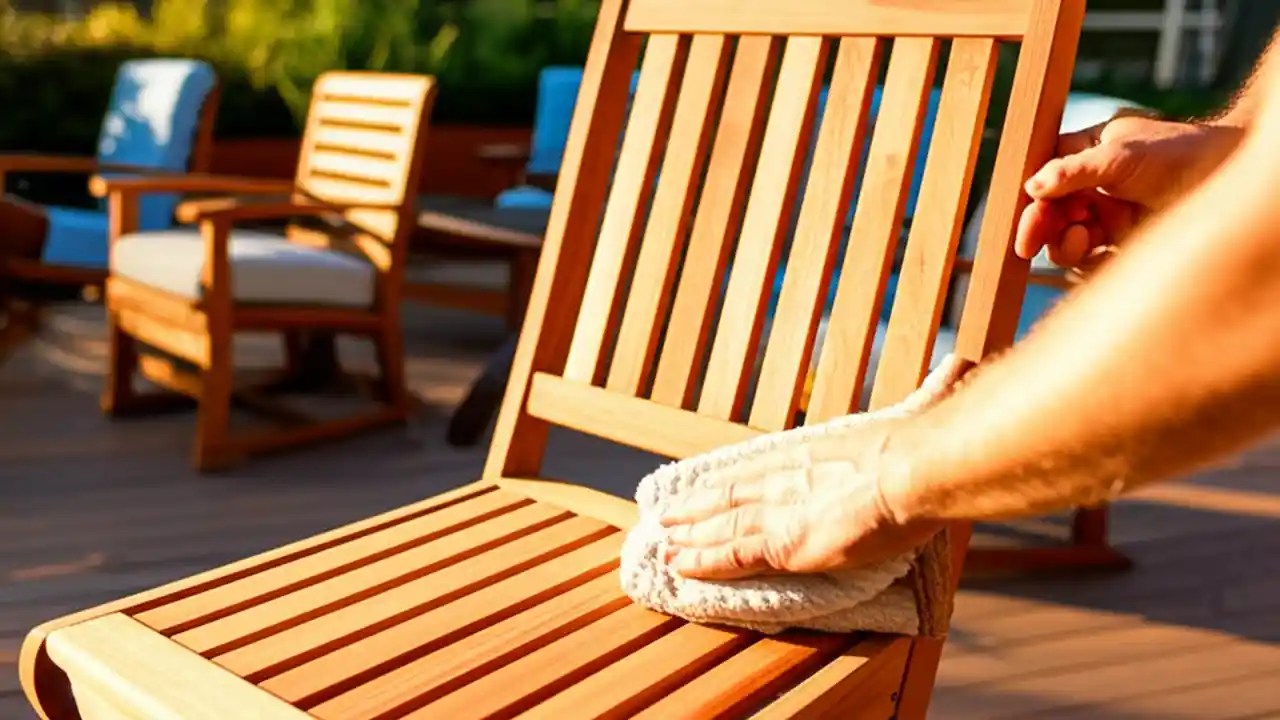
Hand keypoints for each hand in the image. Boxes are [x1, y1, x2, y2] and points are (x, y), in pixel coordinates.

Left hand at [659, 357, 972, 579]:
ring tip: (662, 544)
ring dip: (690, 537)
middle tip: (666, 516)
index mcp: (814, 452)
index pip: (760, 467)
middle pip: (730, 494)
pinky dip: (702, 561)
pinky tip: (679, 565)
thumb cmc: (924, 445)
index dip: (730, 478)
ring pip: (721, 527)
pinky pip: (732, 556)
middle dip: (697, 507)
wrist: (917, 468)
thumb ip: (928, 397)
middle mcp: (788, 479)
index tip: (705, 483)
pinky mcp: (783, 543)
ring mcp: (783, 511)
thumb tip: (959, 365)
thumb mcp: (918, 415)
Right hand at [1016, 113, 1244, 269]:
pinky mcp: (1121, 243)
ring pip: (1066, 242)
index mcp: (1085, 155)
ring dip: (1066, 246)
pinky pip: (1091, 262)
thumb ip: (1074, 170)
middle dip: (1044, 229)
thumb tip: (1032, 187)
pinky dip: (1089, 263)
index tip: (1027, 226)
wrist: (1227, 176)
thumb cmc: (1179, 153)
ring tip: (1084, 239)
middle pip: (1050, 216)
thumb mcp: (1121, 154)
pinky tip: (1100, 252)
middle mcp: (1091, 188)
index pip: (1044, 180)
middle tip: (1036, 244)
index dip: (1031, 203)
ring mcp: (1106, 216)